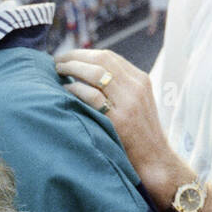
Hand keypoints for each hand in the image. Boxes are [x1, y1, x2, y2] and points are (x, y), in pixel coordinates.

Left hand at [54, 49, 181, 198]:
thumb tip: (88, 72)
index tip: (67, 57)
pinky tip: (64, 90)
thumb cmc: (140, 132)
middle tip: (56, 61)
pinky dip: (75, 89)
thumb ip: (120, 86)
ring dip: (71, 68)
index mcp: (141, 80)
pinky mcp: (119, 120)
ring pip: (96, 73)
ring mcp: (129, 103)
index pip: (109, 57)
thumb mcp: (138, 102)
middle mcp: (136, 87)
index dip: (84, 54)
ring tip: (57, 72)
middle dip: (75, 57)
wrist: (155, 158)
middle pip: (101, 60)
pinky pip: (92, 96)